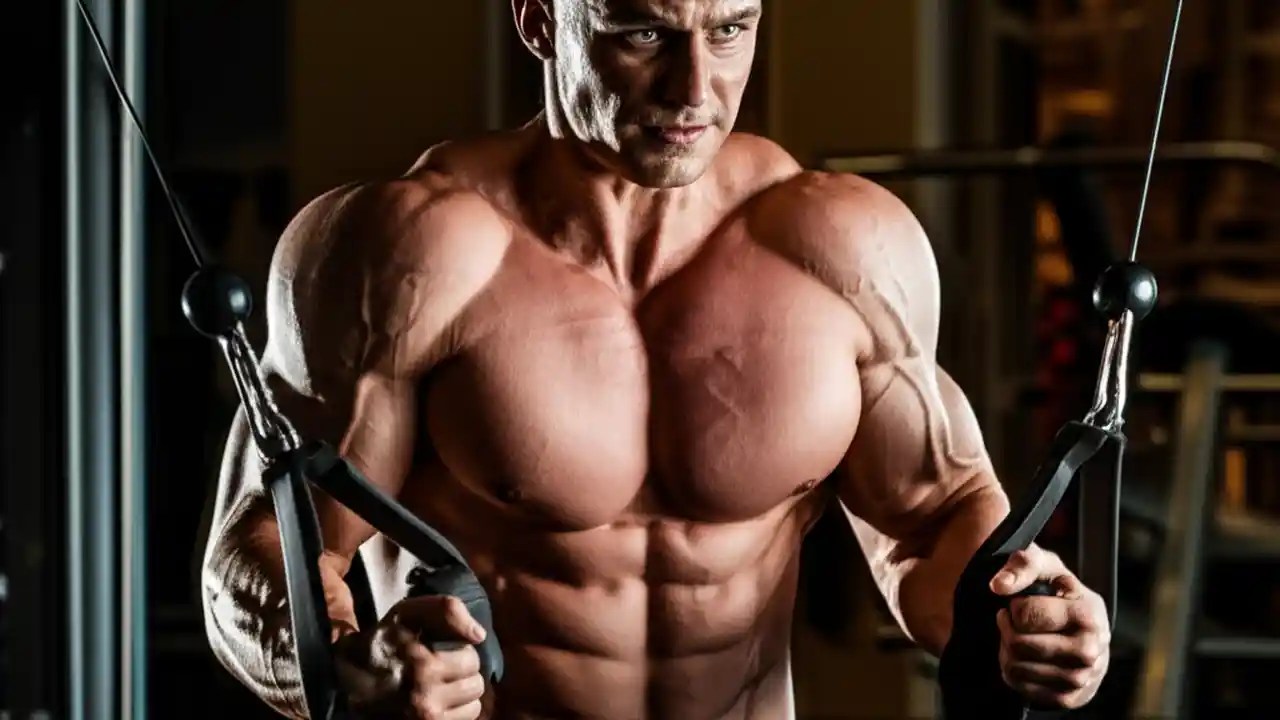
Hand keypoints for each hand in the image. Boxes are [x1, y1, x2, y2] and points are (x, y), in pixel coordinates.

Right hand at [333, 593, 488, 719]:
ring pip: (473, 706)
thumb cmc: (379, 645)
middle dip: (463, 675)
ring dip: (461, 696)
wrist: (344, 685)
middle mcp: (424, 694)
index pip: (471, 658)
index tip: (440, 652)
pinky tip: (436, 704)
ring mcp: (425, 717)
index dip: (459, 652)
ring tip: (440, 688)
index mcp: (421, 663)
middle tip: (442, 671)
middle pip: (475, 683)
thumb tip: (478, 635)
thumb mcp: (406, 614)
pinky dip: (455, 713)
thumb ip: (445, 610)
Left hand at [989, 547, 1110, 709]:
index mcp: (1089, 614)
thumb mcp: (1046, 567)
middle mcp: (1090, 650)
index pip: (1025, 615)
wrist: (1083, 627)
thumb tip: (999, 585)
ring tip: (1019, 637)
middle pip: (1018, 643)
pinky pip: (1020, 687)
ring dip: (1007, 650)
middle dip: (1007, 629)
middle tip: (1013, 622)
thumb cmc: (1059, 592)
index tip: (1021, 603)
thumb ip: (1023, 564)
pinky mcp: (1069, 698)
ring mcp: (1081, 677)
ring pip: (1015, 667)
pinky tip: (1024, 657)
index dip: (1013, 607)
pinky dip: (1013, 671)